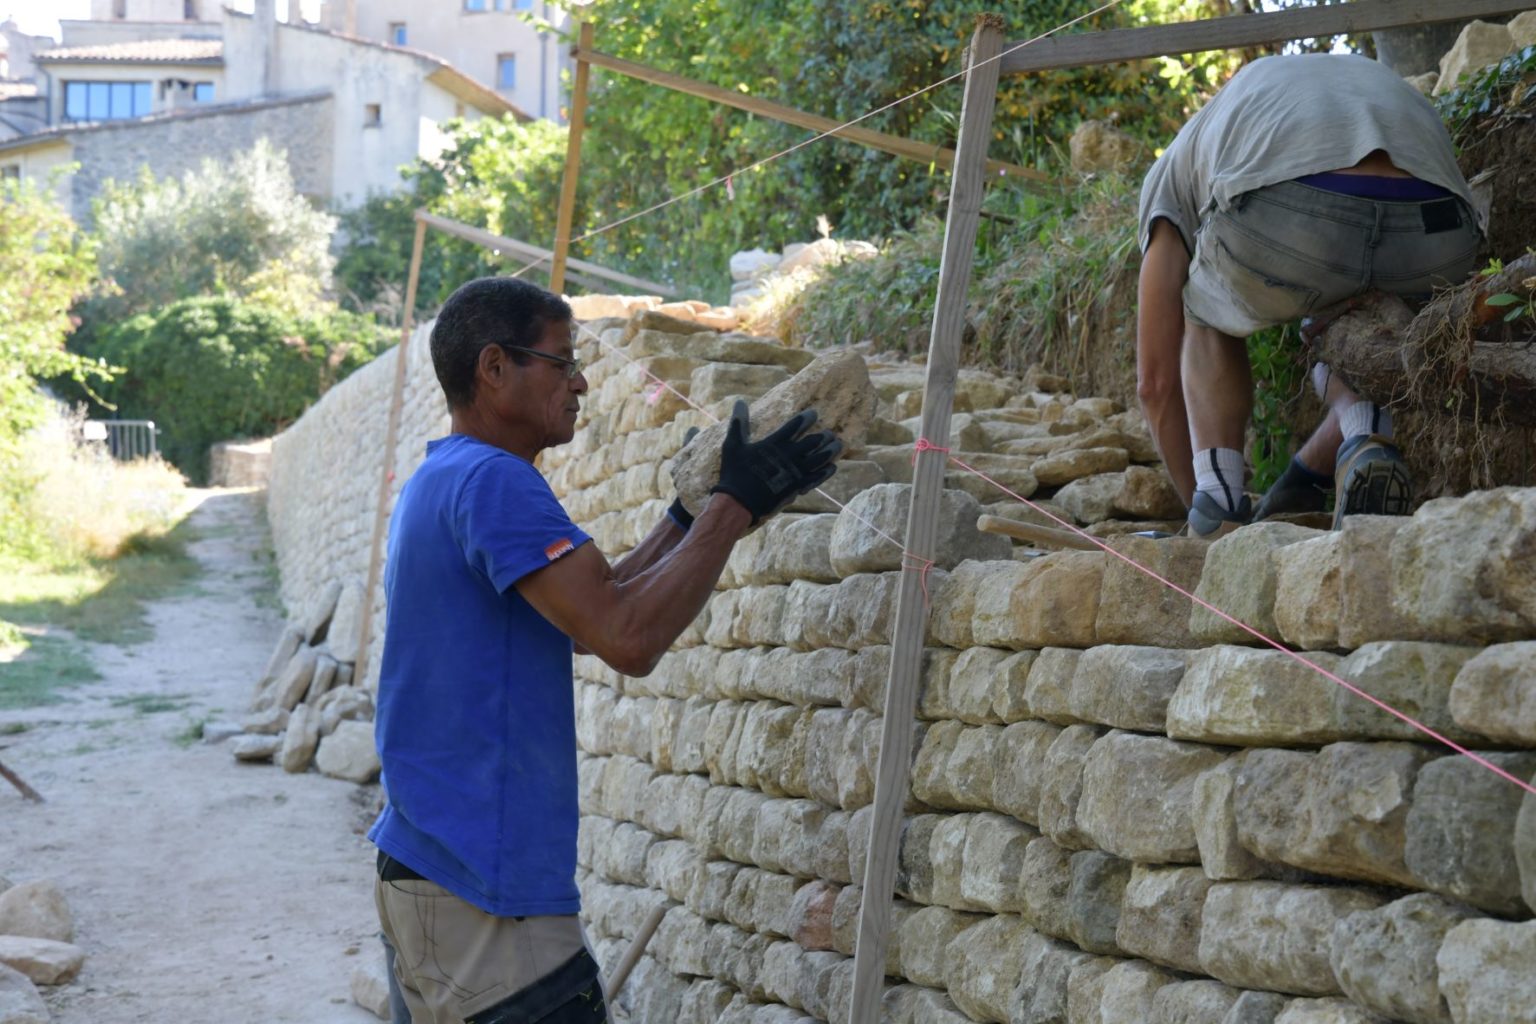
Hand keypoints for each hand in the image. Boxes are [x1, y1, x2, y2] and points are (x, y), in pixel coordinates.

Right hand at [710, 401, 842, 523]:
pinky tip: (832, 467)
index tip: (814, 414)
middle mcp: (787, 456)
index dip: (806, 418)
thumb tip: (739, 401)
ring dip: (829, 451)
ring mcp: (794, 472)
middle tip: (829, 432)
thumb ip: (739, 422)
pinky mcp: (796, 487)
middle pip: (812, 442)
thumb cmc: (734, 472)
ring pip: (818, 459)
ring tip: (838, 445)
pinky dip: (825, 472)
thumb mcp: (733, 444)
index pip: (795, 426)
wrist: (739, 502)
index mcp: (774, 443)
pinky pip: (816, 478)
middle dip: (822, 436)